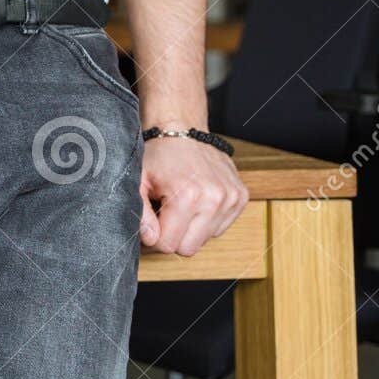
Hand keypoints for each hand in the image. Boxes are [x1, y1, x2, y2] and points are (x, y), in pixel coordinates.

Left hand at [139, 135, 248, 255]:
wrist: (182, 130)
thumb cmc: (157, 156)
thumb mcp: (137, 182)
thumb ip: (140, 215)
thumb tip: (151, 240)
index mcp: (187, 196)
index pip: (169, 246)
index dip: (155, 236)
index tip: (153, 217)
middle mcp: (214, 198)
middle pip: (189, 248)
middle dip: (174, 235)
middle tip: (166, 211)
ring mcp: (231, 198)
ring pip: (206, 239)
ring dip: (191, 227)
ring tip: (182, 202)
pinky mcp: (241, 197)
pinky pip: (220, 228)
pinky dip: (207, 219)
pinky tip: (197, 200)